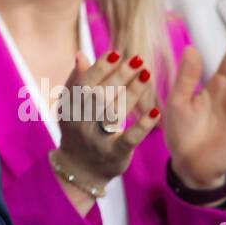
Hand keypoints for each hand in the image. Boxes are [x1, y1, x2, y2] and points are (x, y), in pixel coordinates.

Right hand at [55, 49, 161, 193]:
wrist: (79, 170)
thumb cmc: (77, 130)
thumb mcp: (71, 107)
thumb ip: (77, 82)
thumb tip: (81, 54)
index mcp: (70, 109)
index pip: (84, 85)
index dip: (100, 69)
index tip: (116, 54)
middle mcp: (80, 123)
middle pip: (100, 96)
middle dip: (119, 76)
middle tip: (138, 60)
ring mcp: (96, 139)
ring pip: (115, 113)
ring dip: (132, 92)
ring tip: (147, 74)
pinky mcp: (114, 154)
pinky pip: (129, 139)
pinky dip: (142, 125)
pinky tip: (155, 111)